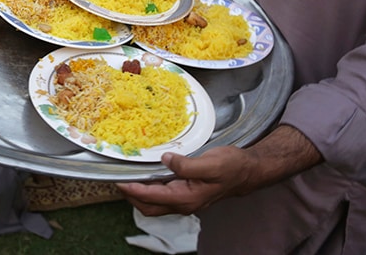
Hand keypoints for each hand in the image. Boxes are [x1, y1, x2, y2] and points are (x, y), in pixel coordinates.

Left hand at [117, 146, 255, 215]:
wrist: (247, 172)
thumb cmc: (232, 167)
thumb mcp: (211, 163)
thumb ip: (187, 165)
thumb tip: (166, 159)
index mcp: (187, 198)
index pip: (152, 197)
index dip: (133, 189)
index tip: (119, 180)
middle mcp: (184, 203)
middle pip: (148, 207)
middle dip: (131, 195)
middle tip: (118, 178)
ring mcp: (185, 201)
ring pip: (154, 204)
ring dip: (138, 194)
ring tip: (127, 177)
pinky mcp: (186, 195)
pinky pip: (162, 196)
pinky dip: (149, 189)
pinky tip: (146, 176)